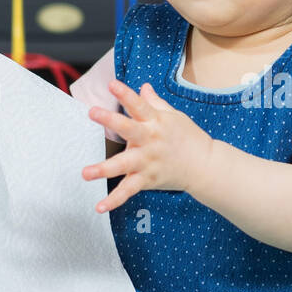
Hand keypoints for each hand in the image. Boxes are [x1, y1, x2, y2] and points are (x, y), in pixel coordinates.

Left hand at [82, 79, 214, 212]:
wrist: (205, 166)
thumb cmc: (189, 138)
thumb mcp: (174, 116)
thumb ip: (155, 103)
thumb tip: (143, 87)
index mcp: (156, 122)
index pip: (139, 105)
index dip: (126, 94)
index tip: (112, 84)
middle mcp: (150, 141)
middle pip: (129, 129)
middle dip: (110, 120)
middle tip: (92, 112)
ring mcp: (148, 162)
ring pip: (124, 165)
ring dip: (104, 169)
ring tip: (85, 173)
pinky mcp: (148, 180)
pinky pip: (129, 191)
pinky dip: (114, 201)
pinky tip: (99, 207)